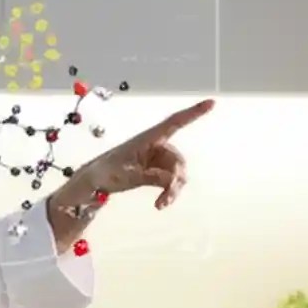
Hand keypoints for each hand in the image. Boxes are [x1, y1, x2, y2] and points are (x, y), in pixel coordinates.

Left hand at [47, 98, 214, 249]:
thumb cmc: (106, 171)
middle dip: (175, 179)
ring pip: (176, 173)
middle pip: (178, 160)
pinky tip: (160, 204)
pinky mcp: (156, 171)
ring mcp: (157, 159)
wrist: (95, 181)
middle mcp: (156, 146)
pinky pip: (170, 181)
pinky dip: (168, 192)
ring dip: (172, 189)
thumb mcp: (126, 175)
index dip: (193, 113)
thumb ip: (148, 176)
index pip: (174, 123)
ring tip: (162, 204)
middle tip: (167, 197)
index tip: (211, 102)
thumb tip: (170, 180)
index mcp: (147, 138)